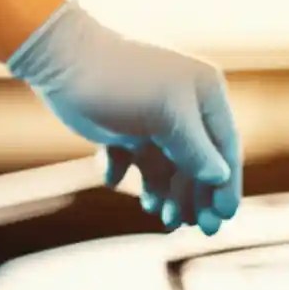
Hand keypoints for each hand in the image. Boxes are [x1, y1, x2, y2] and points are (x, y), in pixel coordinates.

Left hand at [8, 1, 240, 234]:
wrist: (61, 60)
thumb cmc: (121, 83)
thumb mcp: (166, 117)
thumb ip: (195, 149)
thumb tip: (219, 177)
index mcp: (205, 93)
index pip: (225, 146)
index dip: (227, 184)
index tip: (223, 217)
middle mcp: (185, 105)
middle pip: (200, 162)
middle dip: (198, 196)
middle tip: (199, 229)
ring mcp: (155, 118)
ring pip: (170, 167)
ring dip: (168, 193)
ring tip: (162, 217)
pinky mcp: (125, 129)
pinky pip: (137, 162)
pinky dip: (131, 175)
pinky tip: (116, 179)